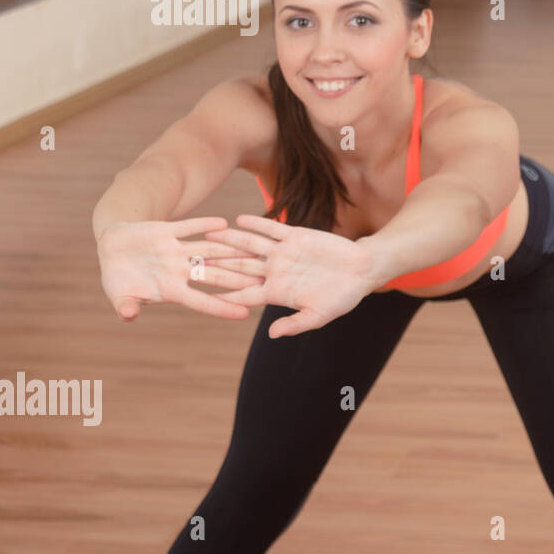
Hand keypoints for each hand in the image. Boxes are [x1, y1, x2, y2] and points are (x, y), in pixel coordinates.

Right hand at [96, 217, 261, 320]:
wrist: (112, 248)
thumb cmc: (119, 278)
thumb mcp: (119, 295)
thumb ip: (125, 305)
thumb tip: (128, 315)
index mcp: (171, 290)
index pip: (202, 302)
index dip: (222, 307)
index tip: (246, 314)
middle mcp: (179, 270)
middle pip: (214, 275)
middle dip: (238, 278)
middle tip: (264, 281)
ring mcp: (176, 250)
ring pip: (208, 250)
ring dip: (230, 251)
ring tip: (255, 251)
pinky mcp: (167, 231)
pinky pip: (189, 227)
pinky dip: (204, 224)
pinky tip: (225, 223)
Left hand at [203, 214, 378, 337]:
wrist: (362, 269)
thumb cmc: (343, 296)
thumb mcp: (320, 315)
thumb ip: (295, 323)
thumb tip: (271, 334)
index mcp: (277, 292)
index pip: (244, 294)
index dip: (223, 295)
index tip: (200, 296)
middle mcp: (275, 271)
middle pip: (240, 268)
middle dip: (217, 265)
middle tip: (191, 261)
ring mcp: (283, 252)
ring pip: (250, 245)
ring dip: (230, 240)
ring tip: (208, 236)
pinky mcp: (295, 235)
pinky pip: (272, 229)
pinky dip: (256, 224)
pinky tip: (239, 220)